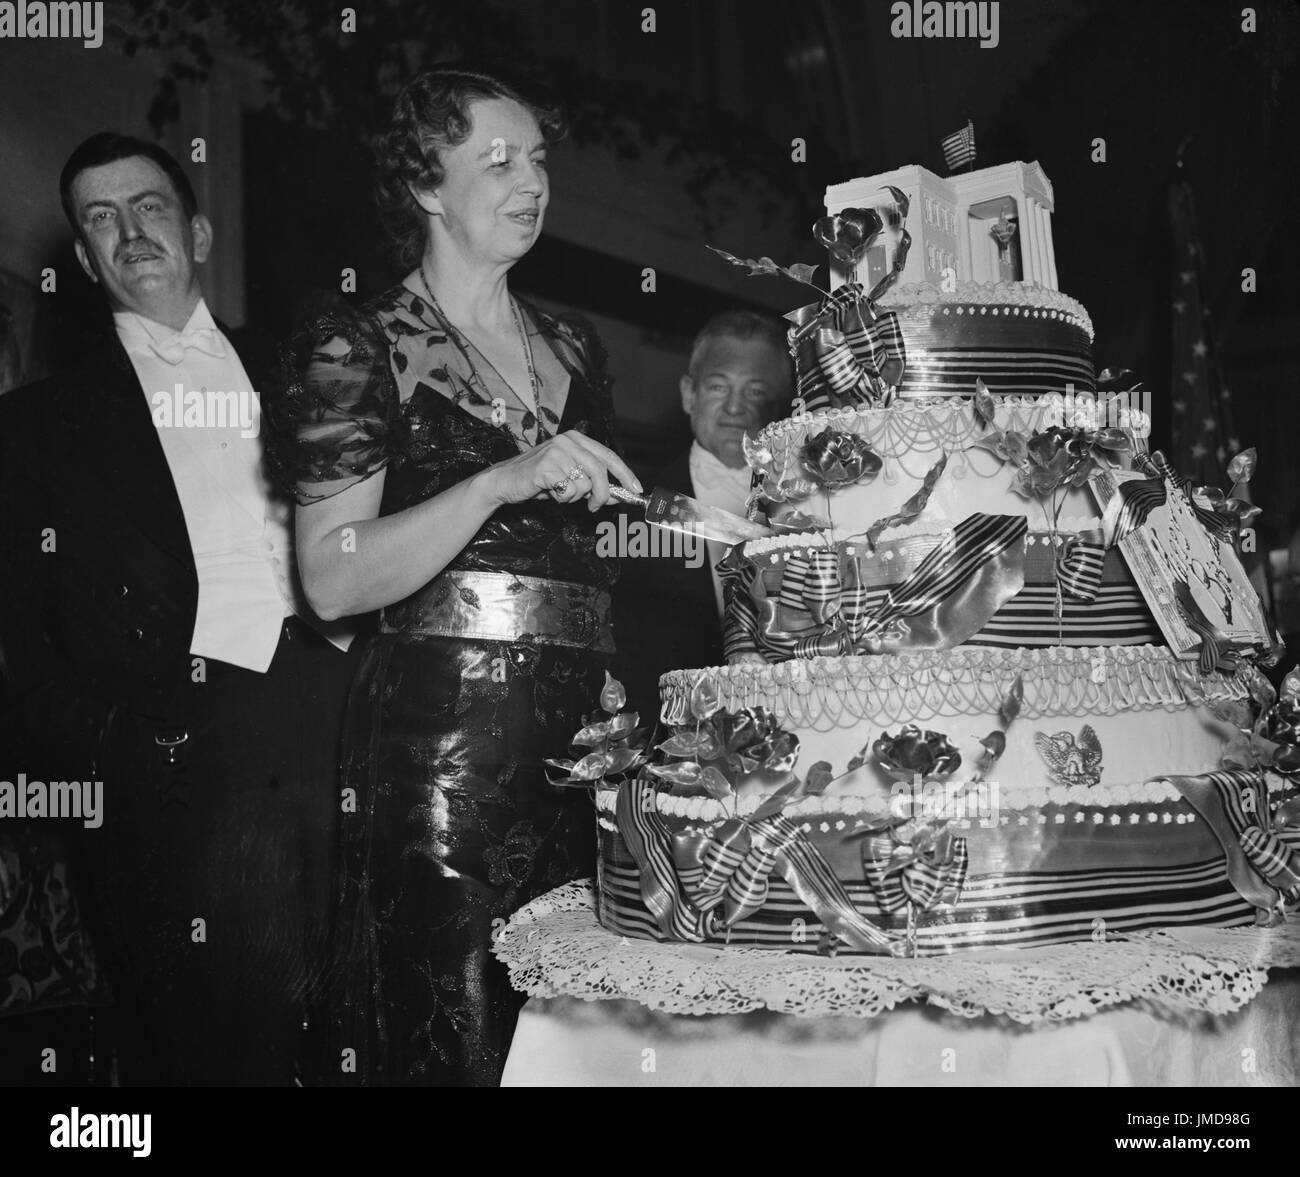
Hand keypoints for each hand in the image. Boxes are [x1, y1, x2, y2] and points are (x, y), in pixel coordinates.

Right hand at [478, 430, 641, 511]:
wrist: (505, 482)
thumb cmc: (538, 480)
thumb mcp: (569, 478)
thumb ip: (592, 483)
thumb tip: (618, 495)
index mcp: (576, 439)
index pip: (609, 456)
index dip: (625, 474)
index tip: (636, 490)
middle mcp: (568, 441)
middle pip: (600, 470)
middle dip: (602, 493)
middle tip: (595, 506)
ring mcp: (557, 451)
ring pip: (584, 484)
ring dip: (574, 497)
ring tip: (558, 492)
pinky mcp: (547, 466)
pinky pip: (568, 491)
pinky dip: (562, 498)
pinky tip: (549, 491)